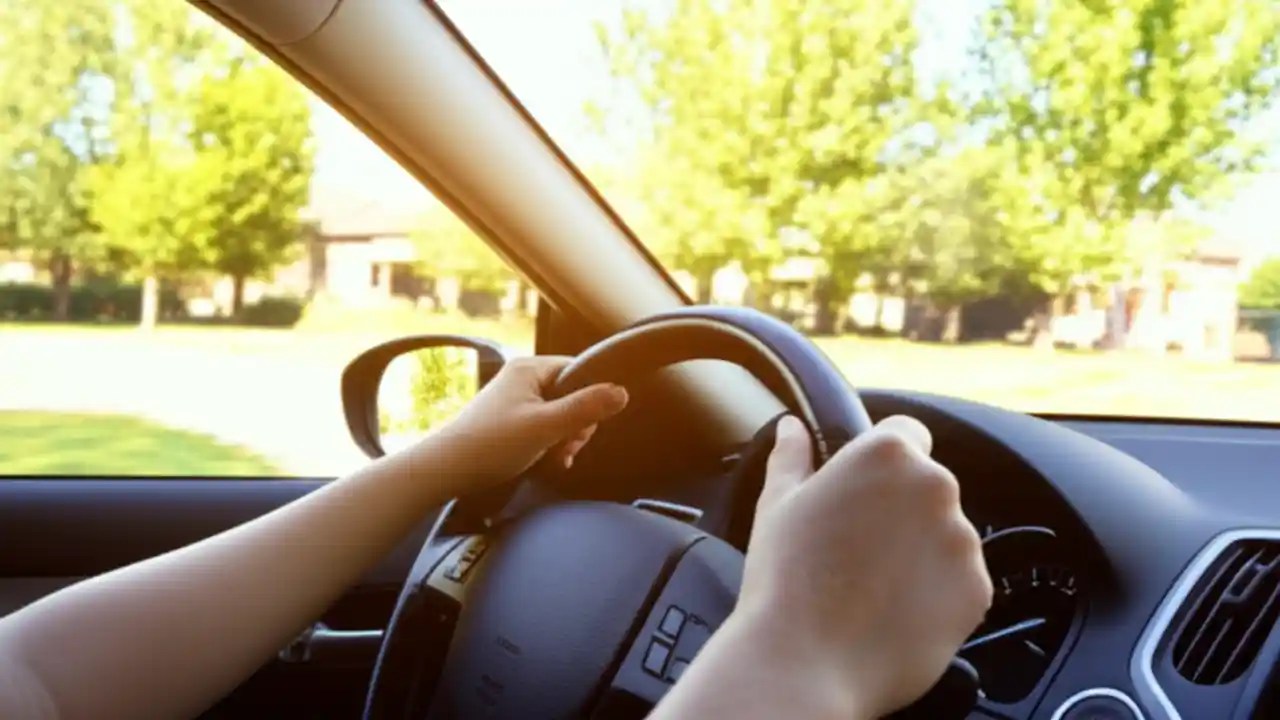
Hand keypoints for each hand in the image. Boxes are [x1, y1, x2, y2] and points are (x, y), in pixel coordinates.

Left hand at [425, 356, 628, 487]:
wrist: (446, 470)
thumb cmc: (492, 444)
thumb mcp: (546, 426)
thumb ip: (585, 409)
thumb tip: (622, 392)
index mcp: (530, 368)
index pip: (578, 371)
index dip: (590, 400)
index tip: (584, 427)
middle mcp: (522, 379)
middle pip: (571, 396)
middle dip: (576, 426)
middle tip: (565, 448)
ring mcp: (513, 401)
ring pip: (558, 416)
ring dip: (563, 440)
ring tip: (554, 459)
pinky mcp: (508, 422)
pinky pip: (542, 428)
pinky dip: (548, 445)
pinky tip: (547, 463)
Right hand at [733, 415, 991, 717]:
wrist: (804, 662)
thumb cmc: (784, 579)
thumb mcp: (778, 505)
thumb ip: (793, 456)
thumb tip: (792, 427)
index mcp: (887, 455)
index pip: (907, 434)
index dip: (883, 463)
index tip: (863, 491)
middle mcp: (936, 487)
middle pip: (928, 486)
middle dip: (901, 509)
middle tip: (857, 547)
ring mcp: (962, 540)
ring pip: (946, 535)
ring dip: (920, 551)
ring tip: (872, 586)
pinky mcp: (978, 590)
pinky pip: (960, 581)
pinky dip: (936, 594)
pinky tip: (893, 611)